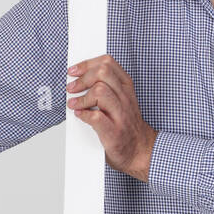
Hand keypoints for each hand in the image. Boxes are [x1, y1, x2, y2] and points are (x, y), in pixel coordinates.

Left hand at [66, 55, 156, 181]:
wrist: (141, 150)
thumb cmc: (127, 125)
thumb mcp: (122, 100)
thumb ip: (106, 87)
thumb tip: (78, 79)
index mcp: (126, 87)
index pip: (107, 63)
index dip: (86, 64)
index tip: (74, 71)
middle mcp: (125, 98)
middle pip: (103, 73)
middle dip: (82, 79)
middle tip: (72, 89)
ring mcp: (120, 115)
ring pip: (100, 91)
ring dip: (82, 98)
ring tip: (75, 104)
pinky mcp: (114, 132)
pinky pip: (96, 117)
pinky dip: (84, 115)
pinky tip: (80, 115)